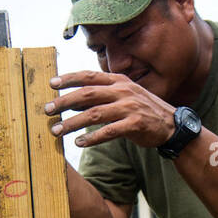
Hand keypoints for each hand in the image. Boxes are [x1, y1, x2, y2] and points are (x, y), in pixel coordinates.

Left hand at [44, 70, 176, 148]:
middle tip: (47, 110)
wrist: (171, 125)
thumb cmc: (142, 109)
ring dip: (72, 123)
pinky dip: (92, 138)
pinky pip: (109, 131)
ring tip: (56, 130)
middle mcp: (123, 91)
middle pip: (87, 94)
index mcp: (119, 81)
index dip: (69, 78)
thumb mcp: (123, 95)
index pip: (89, 76)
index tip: (51, 83)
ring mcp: (130, 107)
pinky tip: (79, 142)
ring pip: (94, 114)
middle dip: (64, 101)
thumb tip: (71, 100)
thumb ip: (99, 95)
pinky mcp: (135, 124)